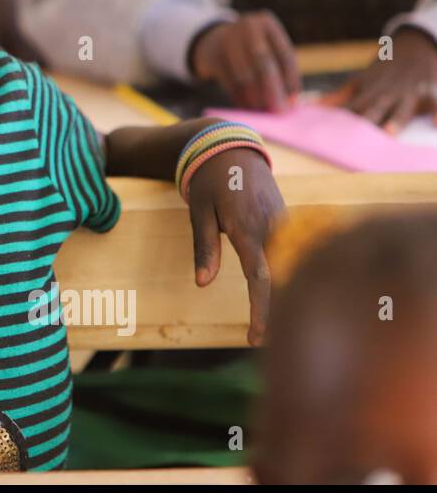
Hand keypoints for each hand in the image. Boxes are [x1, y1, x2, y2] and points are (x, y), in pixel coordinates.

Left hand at [186, 144, 284, 345]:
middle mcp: (274, 228)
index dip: (261, 310)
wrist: (232, 149)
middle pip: (283, 279)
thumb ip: (204, 247)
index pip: (260, 278)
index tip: (256, 338)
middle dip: (276, 312)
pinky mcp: (289, 222)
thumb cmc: (209, 181)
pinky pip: (294, 254)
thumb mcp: (198, 211)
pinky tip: (285, 296)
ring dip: (285, 296)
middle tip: (259, 343)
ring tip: (273, 327)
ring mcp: (286, 224)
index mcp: (248, 228)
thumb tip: (203, 283)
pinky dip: (289, 276)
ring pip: (293, 268)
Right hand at [190, 11, 299, 110]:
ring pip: (244, 76)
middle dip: (273, 90)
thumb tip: (291, 102)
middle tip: (279, 111)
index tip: (294, 101)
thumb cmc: (250, 50)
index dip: (291, 80)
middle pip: (263, 62)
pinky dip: (240, 98)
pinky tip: (247, 107)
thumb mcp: (267, 48)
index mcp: (267, 23)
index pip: (284, 54)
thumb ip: (280, 69)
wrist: (212, 40)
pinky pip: (229, 83)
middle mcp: (247, 27)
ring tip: (263, 111)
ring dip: (255, 98)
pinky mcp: (212, 57)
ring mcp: (227, 40)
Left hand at [321, 28, 436, 131]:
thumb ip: (338, 96)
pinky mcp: (430, 89)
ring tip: (391, 132)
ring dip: (397, 118)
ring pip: (403, 106)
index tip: (330, 135)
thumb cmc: (383, 71)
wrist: (413, 47)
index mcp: (369, 91)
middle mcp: (388, 92)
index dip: (343, 121)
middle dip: (367, 119)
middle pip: (375, 107)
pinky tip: (436, 125)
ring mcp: (409, 92)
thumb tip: (310, 108)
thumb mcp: (360, 81)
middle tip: (358, 136)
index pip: (353, 108)